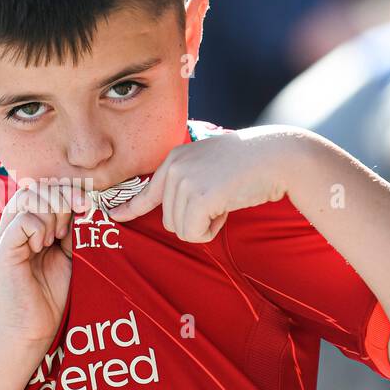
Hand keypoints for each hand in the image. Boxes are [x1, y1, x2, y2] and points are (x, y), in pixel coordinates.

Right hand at [0, 180, 85, 346]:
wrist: (31, 331)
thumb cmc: (49, 297)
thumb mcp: (69, 256)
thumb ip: (73, 231)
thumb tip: (85, 205)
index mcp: (29, 226)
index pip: (43, 188)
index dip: (67, 189)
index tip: (87, 205)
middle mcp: (15, 227)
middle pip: (35, 187)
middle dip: (63, 195)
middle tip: (77, 216)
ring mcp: (8, 238)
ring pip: (27, 197)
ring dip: (52, 211)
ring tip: (57, 237)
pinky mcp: (5, 251)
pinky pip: (23, 220)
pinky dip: (39, 227)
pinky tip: (43, 245)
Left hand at [107, 127, 305, 240]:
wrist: (276, 156)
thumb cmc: (249, 165)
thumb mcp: (209, 166)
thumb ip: (188, 182)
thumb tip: (175, 215)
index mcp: (174, 159)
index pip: (145, 190)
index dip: (129, 207)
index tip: (114, 216)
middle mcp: (174, 168)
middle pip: (168, 220)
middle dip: (194, 220)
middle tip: (219, 200)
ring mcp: (185, 181)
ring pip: (180, 229)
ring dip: (204, 225)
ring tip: (225, 201)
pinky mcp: (199, 197)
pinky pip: (193, 233)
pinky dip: (210, 230)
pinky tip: (225, 210)